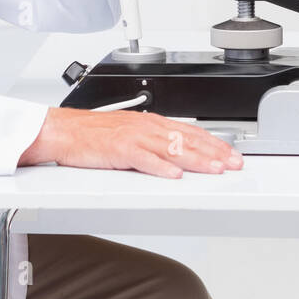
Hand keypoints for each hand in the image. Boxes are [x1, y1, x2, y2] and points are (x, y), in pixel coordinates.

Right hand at [19, 107, 244, 177]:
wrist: (64, 130)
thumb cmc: (92, 134)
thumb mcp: (130, 133)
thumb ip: (153, 142)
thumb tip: (177, 155)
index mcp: (150, 123)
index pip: (190, 132)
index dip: (214, 143)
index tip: (231, 154)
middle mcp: (146, 126)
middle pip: (187, 139)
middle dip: (214, 152)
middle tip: (234, 163)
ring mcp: (133, 137)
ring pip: (171, 148)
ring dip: (196, 160)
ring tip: (215, 169)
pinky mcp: (119, 149)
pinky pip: (144, 159)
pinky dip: (161, 168)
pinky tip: (175, 175)